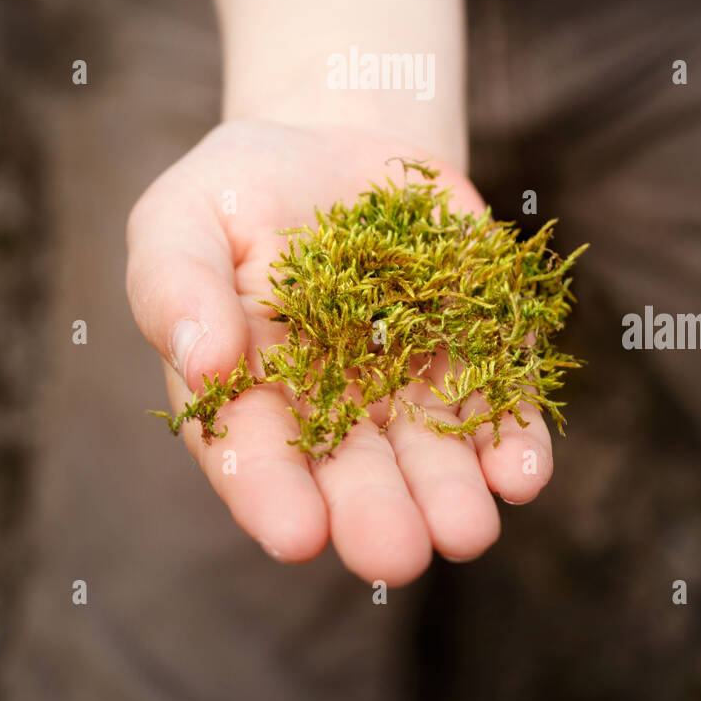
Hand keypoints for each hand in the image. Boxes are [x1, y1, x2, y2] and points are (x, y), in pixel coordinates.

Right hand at [126, 118, 552, 584]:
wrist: (327, 145)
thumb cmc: (234, 192)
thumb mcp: (182, 218)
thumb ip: (178, 287)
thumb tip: (204, 364)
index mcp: (248, 393)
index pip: (256, 456)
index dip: (274, 497)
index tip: (297, 535)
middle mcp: (332, 406)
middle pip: (354, 473)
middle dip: (376, 515)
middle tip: (394, 555)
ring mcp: (407, 380)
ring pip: (434, 452)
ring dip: (453, 494)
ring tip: (467, 530)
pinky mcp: (474, 343)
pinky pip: (500, 397)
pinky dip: (513, 436)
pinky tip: (522, 469)